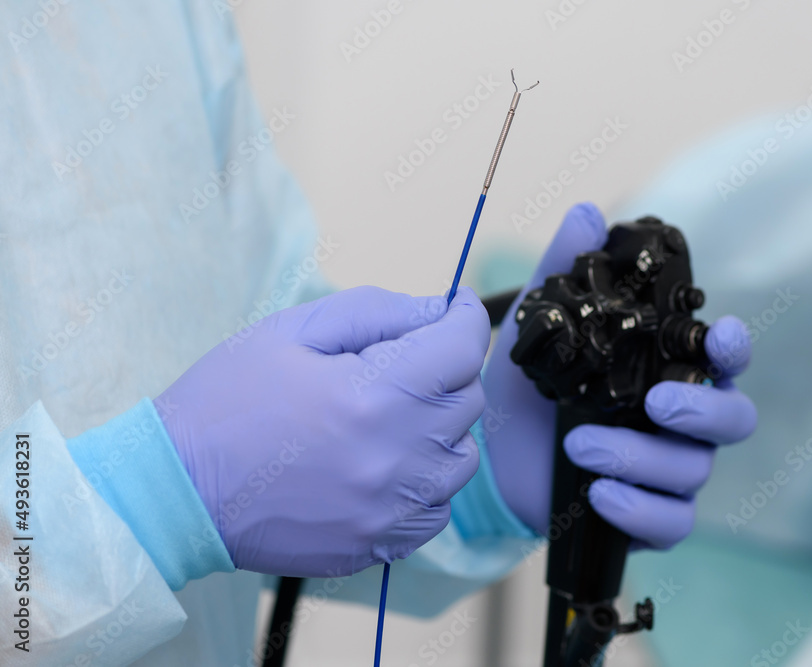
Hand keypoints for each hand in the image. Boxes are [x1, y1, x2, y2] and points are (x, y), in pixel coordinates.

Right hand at [157, 286, 489, 576]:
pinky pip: (437, 507)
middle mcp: (398, 456)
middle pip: (468, 399)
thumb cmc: (228, 401)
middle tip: (400, 362)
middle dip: (445, 369)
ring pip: (461, 456)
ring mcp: (392, 508)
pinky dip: (424, 480)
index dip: (465, 317)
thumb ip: (378, 312)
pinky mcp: (380, 544)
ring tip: (387, 417)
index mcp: (376, 394)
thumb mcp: (293, 330)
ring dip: (439, 427)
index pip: (464, 346)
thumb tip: (438, 310)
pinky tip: (382, 463)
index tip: (456, 308)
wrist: (178, 490)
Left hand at [483, 203, 755, 546]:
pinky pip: (670, 522)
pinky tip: (599, 493)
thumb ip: (564, 270)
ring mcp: (669, 472)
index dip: (732, 347)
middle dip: (703, 411)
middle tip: (655, 404)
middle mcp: (680, 422)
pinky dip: (638, 509)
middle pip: (734, 419)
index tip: (721, 334)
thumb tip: (588, 213)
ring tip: (580, 444)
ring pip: (693, 471)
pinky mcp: (648, 517)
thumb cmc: (527, 390)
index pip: (722, 358)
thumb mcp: (537, 327)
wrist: (490, 456)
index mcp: (665, 372)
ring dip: (639, 458)